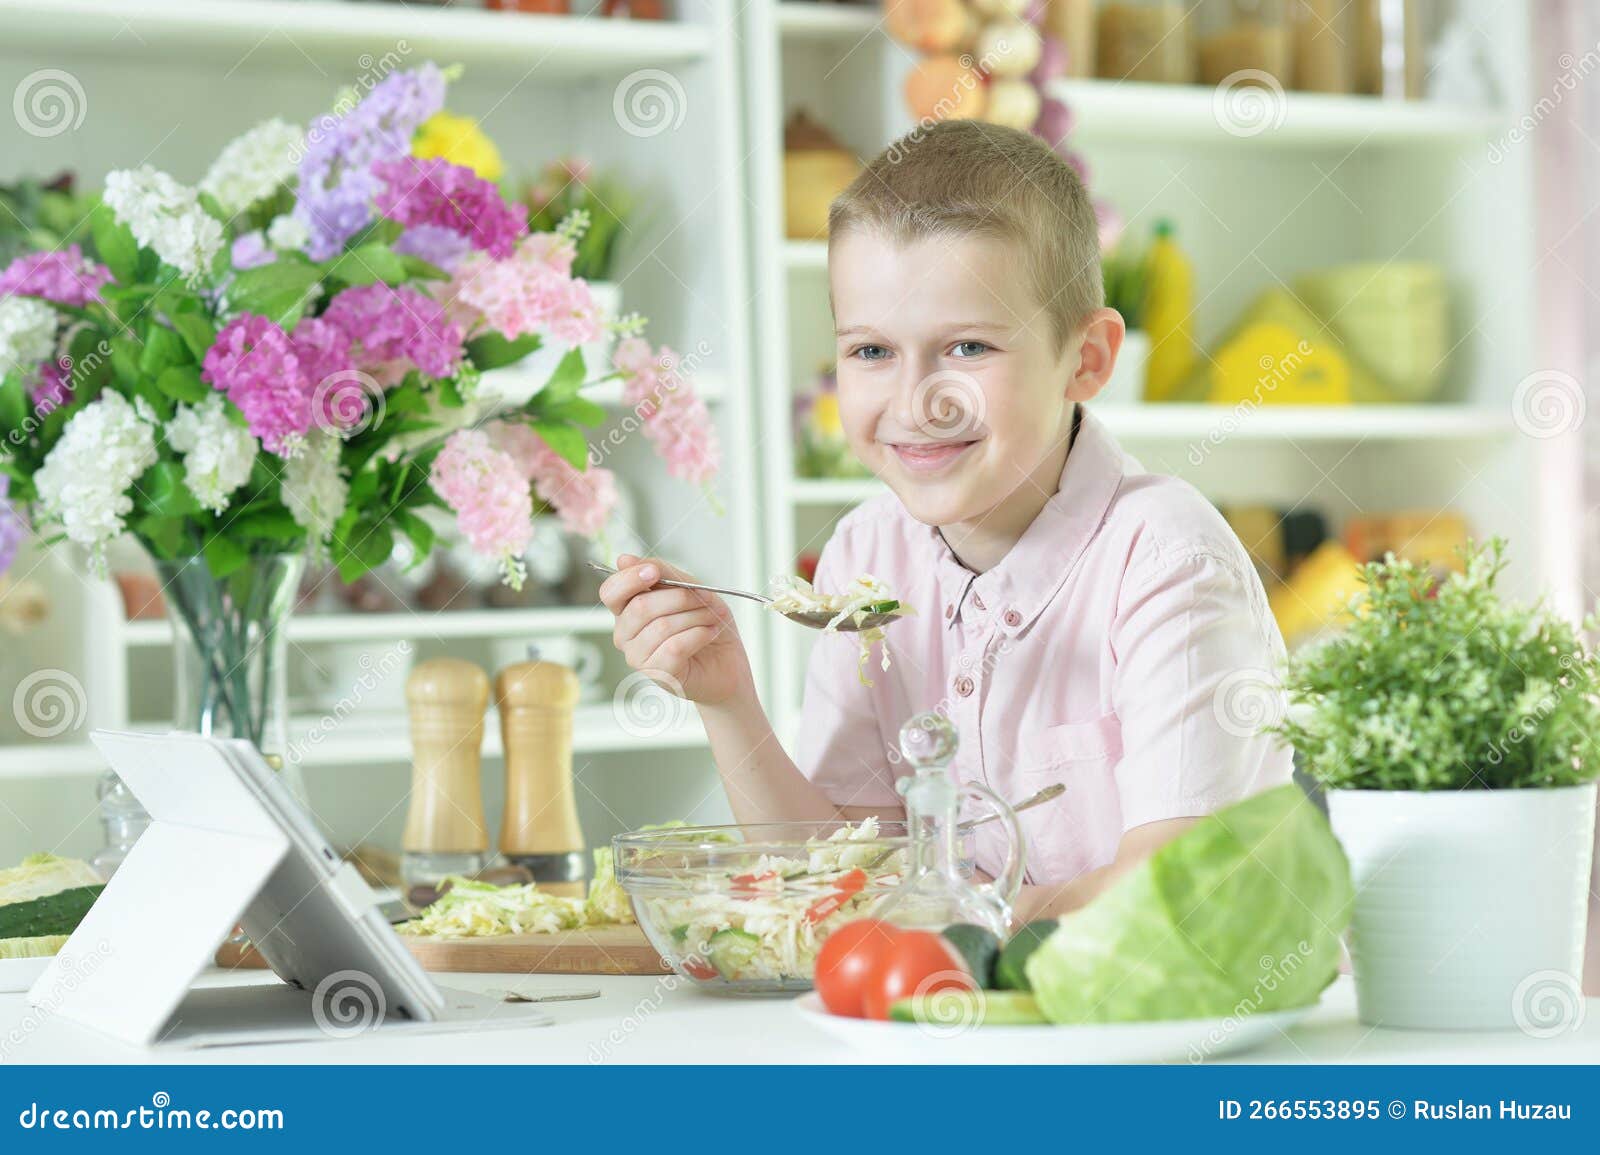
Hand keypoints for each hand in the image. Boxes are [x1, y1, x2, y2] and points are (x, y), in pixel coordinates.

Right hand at [598, 554, 753, 706]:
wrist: (729, 663)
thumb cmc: (707, 624)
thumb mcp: (690, 589)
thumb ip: (662, 573)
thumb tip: (624, 559)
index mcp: (627, 610)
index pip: (611, 592)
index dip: (629, 579)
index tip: (654, 572)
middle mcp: (625, 635)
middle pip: (640, 607)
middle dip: (680, 597)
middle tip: (705, 599)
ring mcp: (638, 657)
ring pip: (662, 626)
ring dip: (696, 617)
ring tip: (711, 619)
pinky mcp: (658, 674)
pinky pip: (675, 646)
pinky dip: (699, 634)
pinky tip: (709, 633)